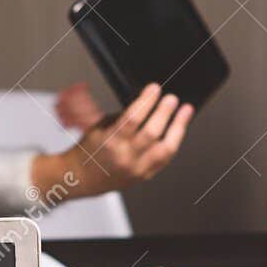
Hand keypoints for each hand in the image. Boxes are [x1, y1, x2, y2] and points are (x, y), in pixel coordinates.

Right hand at [41, 84, 193, 200]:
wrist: (81, 177)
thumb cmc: (90, 149)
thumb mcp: (100, 126)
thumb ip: (124, 116)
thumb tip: (147, 100)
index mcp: (111, 141)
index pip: (132, 119)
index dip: (146, 101)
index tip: (154, 88)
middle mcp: (125, 157)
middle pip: (151, 133)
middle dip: (164, 112)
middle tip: (171, 98)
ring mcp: (136, 168)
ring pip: (164, 149)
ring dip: (178, 127)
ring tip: (185, 111)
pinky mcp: (144, 175)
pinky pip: (165, 159)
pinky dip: (174, 141)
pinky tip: (179, 129)